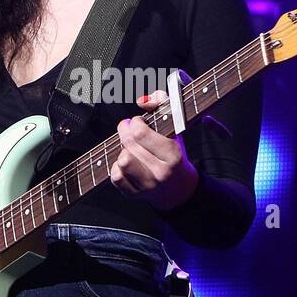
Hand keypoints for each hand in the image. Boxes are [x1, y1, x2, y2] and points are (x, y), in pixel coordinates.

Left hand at [111, 89, 199, 209]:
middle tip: (128, 129)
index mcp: (172, 154)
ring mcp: (148, 185)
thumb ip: (163, 104)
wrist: (180, 190)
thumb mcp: (176, 127)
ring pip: (122, 161)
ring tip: (130, 149)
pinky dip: (117, 168)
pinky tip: (127, 164)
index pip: (141, 133)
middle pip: (128, 144)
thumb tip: (143, 101)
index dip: (135, 122)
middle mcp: (161, 172)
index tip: (138, 122)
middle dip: (124, 131)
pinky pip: (116, 177)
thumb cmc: (176, 156)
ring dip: (122, 151)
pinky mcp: (135, 195)